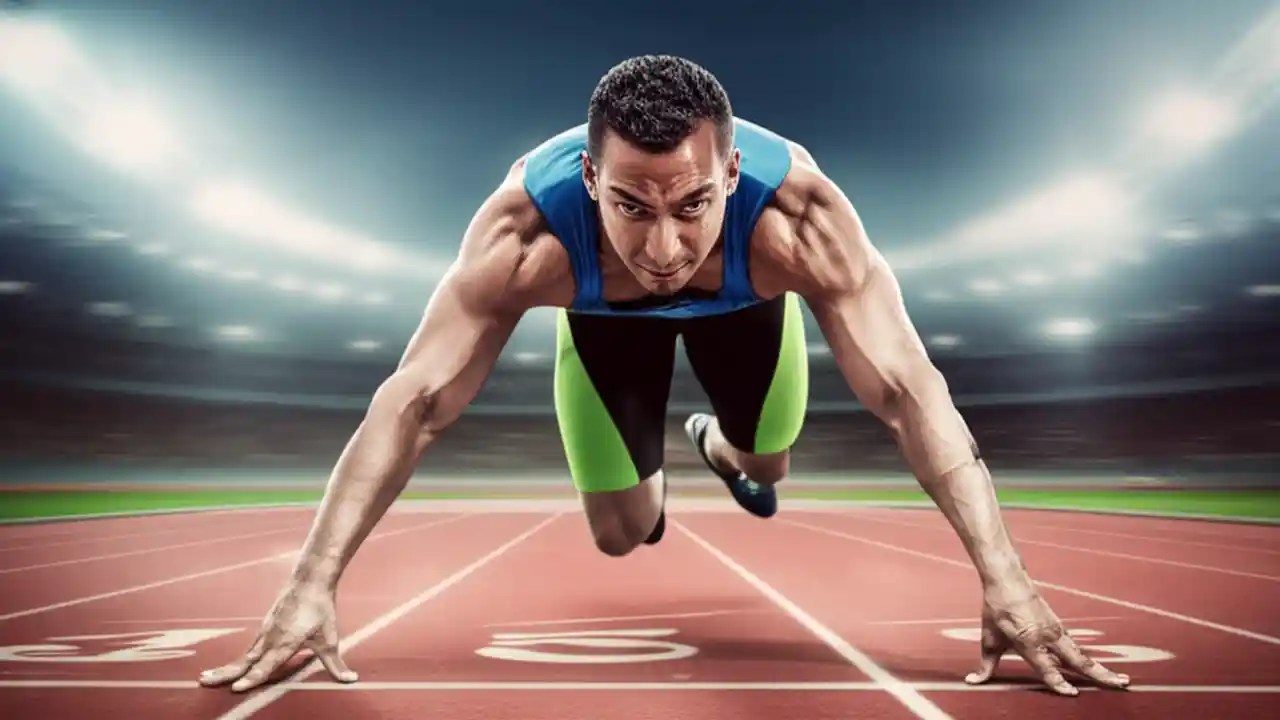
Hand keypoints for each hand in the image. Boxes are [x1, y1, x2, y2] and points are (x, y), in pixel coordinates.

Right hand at [198, 581, 357, 691]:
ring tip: (206, 678)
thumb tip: (351, 680)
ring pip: (243, 655)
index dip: (253, 678)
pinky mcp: (264, 627)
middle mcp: (270, 639)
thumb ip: (336, 665)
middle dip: (224, 674)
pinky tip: (231, 667)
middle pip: (244, 661)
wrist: (310, 580)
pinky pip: (249, 648)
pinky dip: (238, 659)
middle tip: (202, 683)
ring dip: (226, 667)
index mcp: (285, 643)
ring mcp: (264, 632)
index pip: (266, 665)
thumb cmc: (321, 610)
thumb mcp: (330, 639)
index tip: (236, 688)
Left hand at [965, 579, 1130, 694]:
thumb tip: (972, 682)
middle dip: (1100, 674)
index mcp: (1029, 640)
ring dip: (1101, 668)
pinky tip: (1099, 668)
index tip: (1072, 693)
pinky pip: (1076, 647)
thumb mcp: (988, 638)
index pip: (1046, 667)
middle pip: (1078, 660)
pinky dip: (1089, 659)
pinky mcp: (1059, 627)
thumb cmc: (997, 609)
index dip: (1057, 681)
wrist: (1007, 579)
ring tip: (1122, 680)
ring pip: (1081, 654)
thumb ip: (985, 665)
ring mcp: (1057, 631)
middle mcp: (1047, 636)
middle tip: (1122, 685)